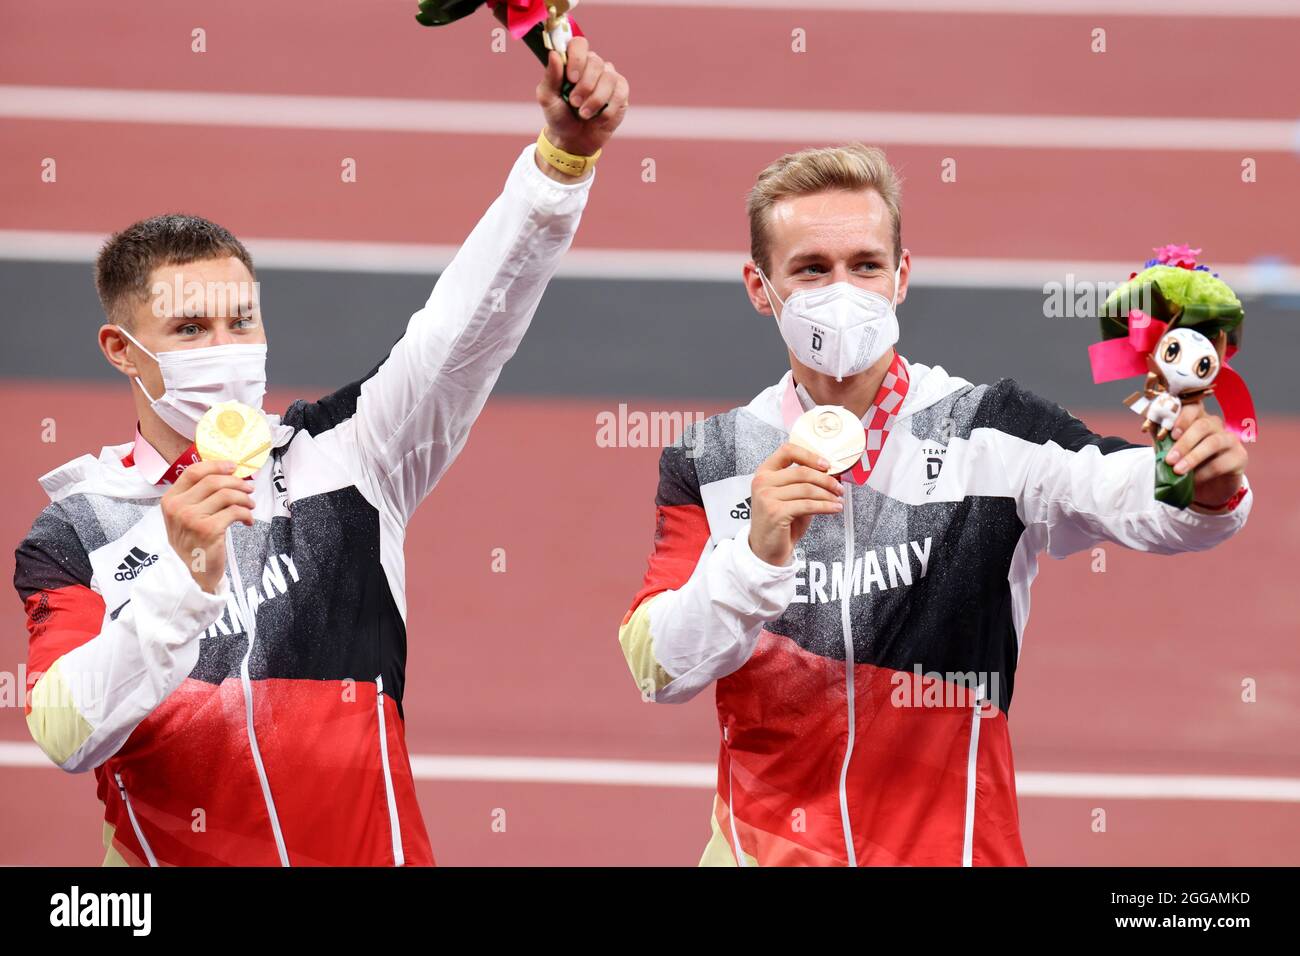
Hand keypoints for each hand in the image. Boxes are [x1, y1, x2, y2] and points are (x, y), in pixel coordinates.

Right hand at [160, 460, 255, 592]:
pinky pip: (235, 512)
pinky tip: (248, 521)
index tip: (234, 466)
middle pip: (213, 481)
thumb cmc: (192, 542)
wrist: (191, 573)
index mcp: (170, 499)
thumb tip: (228, 474)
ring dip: (244, 498)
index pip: (193, 472)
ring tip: (250, 505)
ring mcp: (192, 518)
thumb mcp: (185, 516)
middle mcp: (178, 507)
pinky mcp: (208, 530)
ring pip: (227, 495)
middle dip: (236, 482)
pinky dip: (247, 514)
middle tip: (249, 489)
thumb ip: (197, 496)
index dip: (216, 465)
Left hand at [536, 37, 627, 160]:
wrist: (574, 139)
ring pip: (608, 79)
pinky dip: (607, 109)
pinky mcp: (620, 92)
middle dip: (584, 86)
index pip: (579, 44)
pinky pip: (619, 93)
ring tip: (583, 114)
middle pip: (595, 63)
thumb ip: (550, 76)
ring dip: (595, 100)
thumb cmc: (559, 115)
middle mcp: (592, 65)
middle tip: (574, 103)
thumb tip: (554, 54)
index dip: (577, 58)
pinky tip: (598, 118)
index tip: (571, 78)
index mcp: (573, 61)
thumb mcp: (548, 98)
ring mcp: (608, 77)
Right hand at [748, 443, 844, 566]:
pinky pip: (808, 505)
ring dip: (828, 495)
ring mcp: (766, 497)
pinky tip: (834, 508)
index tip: (826, 464)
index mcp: (765, 472)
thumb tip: (832, 473)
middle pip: (802, 472)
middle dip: (826, 480)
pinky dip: (825, 506)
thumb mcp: (791, 497)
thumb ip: (805, 483)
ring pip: (807, 489)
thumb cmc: (781, 521)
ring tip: (838, 500)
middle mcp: (762, 482)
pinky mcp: (775, 512)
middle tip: (839, 488)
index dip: (810, 455)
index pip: (787, 451)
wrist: (767, 549)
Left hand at [1164, 402, 1247, 508]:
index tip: (1171, 433)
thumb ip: (1161, 436)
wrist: (1205, 486)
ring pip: (1214, 442)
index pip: (1193, 407)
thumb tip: (1148, 424)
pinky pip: (1222, 463)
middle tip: (1169, 459)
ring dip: (1193, 457)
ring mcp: (1229, 440)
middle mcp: (1215, 425)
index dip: (1182, 417)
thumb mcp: (1168, 448)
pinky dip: (1204, 472)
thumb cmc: (1185, 461)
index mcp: (1197, 418)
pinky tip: (1194, 480)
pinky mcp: (1239, 457)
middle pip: (1203, 425)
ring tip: (1178, 470)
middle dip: (1184, 442)